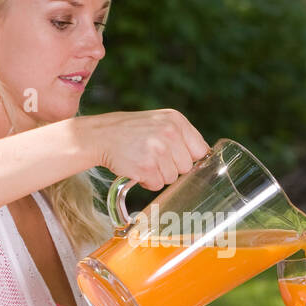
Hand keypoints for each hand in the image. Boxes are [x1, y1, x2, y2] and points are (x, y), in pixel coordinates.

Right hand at [82, 109, 209, 191]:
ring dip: (158, 175)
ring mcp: (158, 150)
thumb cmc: (132, 131)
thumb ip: (182, 136)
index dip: (189, 158)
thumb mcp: (160, 122)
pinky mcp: (147, 166)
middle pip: (187, 167)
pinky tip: (137, 168)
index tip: (178, 159)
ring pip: (172, 178)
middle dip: (172, 167)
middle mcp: (170, 133)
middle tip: (154, 157)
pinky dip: (147, 181)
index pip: (200, 150)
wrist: (102, 135)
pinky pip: (157, 185)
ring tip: (144, 160)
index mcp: (176, 120)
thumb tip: (204, 156)